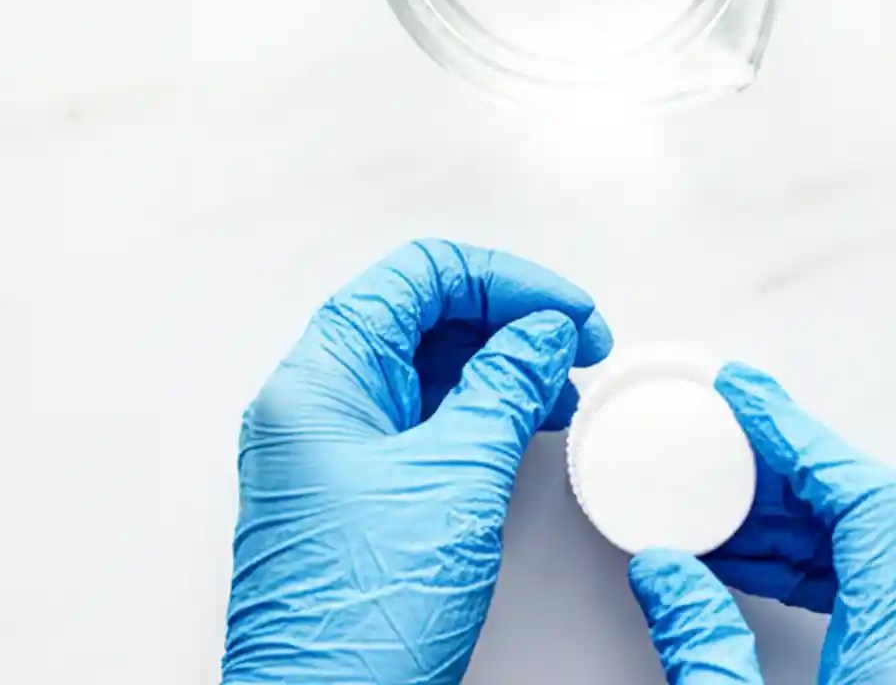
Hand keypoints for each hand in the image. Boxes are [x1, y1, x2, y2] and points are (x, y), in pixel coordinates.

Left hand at [221, 240, 612, 682]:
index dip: (501, 280)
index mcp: (321, 382)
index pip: (415, 278)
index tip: (563, 308)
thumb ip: (502, 389)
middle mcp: (319, 405)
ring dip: (498, 364)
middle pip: (419, 316)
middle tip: (576, 342)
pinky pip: (425, 421)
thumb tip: (540, 333)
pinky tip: (528, 420)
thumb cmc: (361, 617)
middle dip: (505, 318)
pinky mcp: (362, 489)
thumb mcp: (455, 480)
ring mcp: (337, 449)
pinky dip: (480, 410)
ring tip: (562, 384)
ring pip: (425, 369)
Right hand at [628, 362, 895, 683]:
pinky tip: (754, 558)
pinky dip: (813, 556)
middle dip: (793, 462)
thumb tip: (661, 571)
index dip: (801, 435)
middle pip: (879, 506)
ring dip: (796, 512)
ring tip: (722, 503)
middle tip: (729, 433)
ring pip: (877, 541)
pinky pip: (875, 582)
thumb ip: (703, 645)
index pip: (871, 498)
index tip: (746, 397)